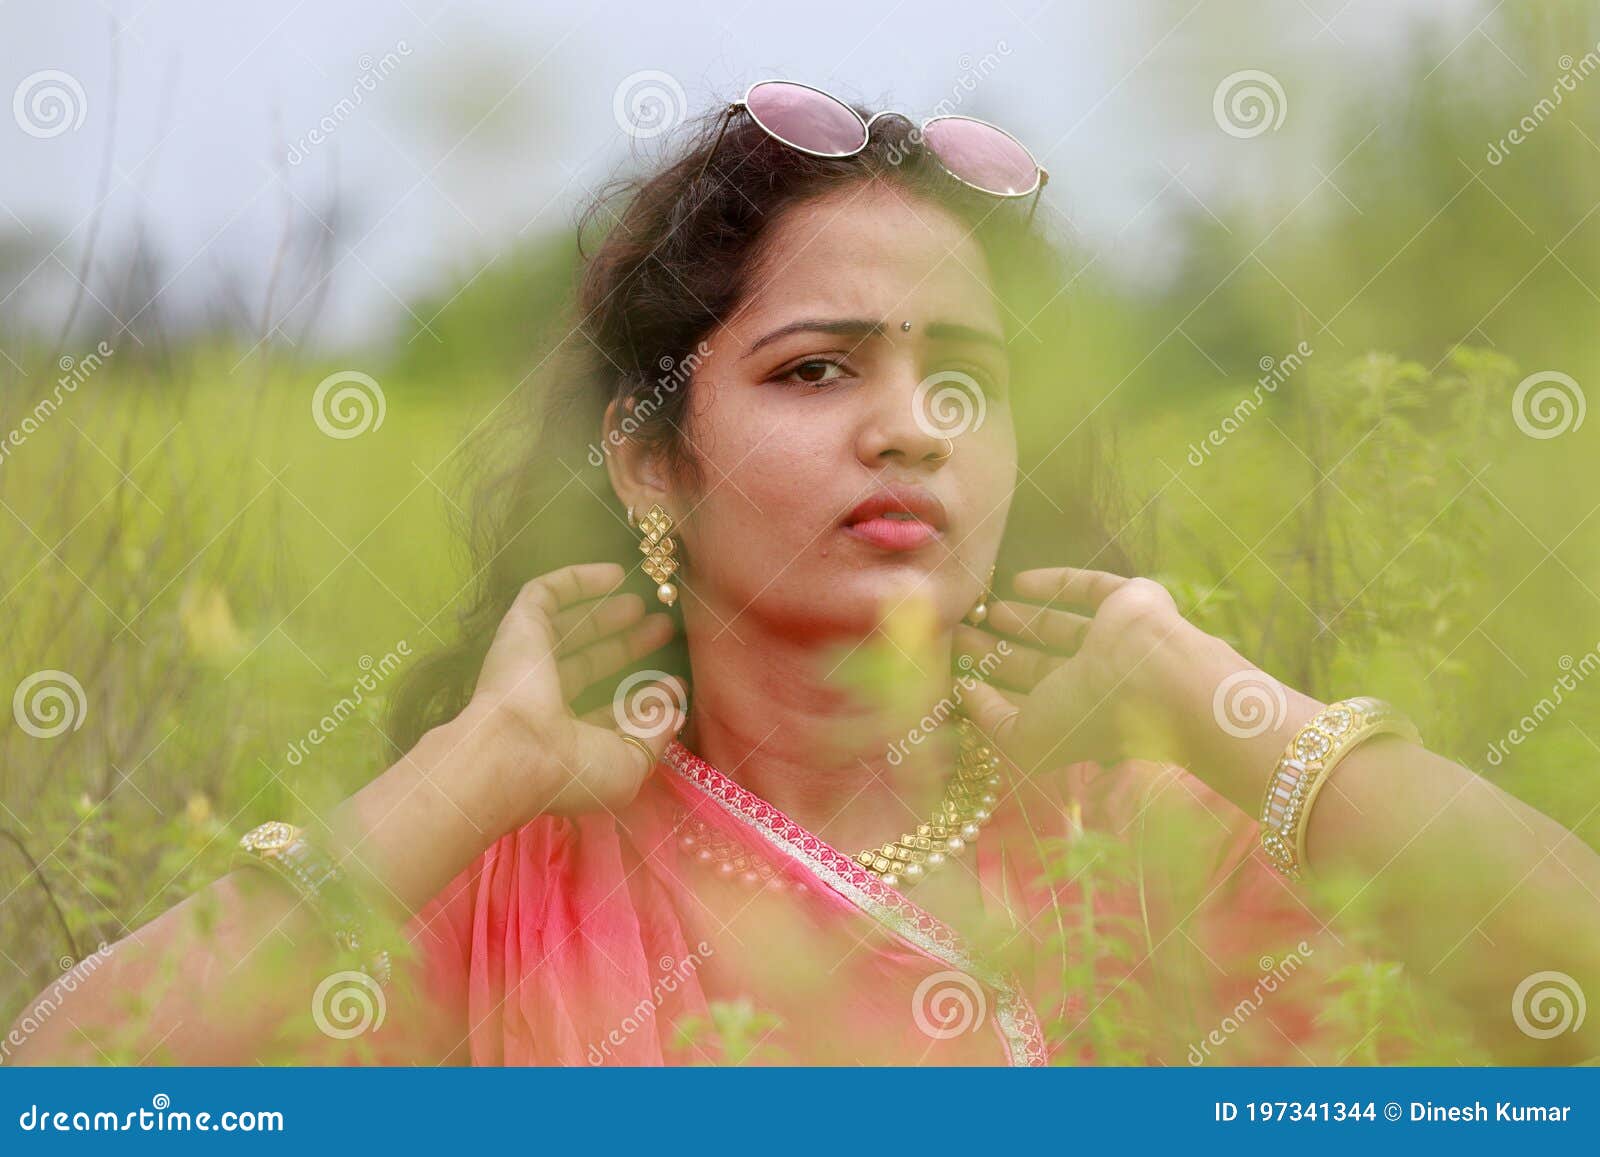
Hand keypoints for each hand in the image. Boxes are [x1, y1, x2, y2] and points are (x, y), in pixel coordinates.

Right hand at [463, 561, 684, 822]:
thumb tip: (672, 708)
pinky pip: (546, 593)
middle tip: (662, 629)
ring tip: (642, 603)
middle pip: (590, 663)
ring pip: (568, 627)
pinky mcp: (519, 627)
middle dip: (628, 646)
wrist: (516, 751)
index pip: (606, 709)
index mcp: (565, 738)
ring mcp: (529, 661)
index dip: (640, 697)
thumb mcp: (630, 763)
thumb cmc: (573, 770)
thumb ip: (655, 734)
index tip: (676, 684)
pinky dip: (578, 580)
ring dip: (605, 613)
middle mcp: (543, 699)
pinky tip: (614, 574)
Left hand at [956, 566, 1238, 776]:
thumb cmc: (1090, 717)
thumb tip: (965, 691)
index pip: (1030, 698)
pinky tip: (1017, 582)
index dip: (992, 684)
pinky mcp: (1131, 601)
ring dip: (1022, 618)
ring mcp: (1117, 639)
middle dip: (999, 650)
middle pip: (1039, 661)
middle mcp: (1099, 680)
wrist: (1156, 681)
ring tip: (982, 610)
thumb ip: (990, 718)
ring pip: (1062, 625)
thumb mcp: (1025, 737)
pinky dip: (1054, 583)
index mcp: (1078, 715)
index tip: (954, 667)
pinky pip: (1089, 586)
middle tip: (959, 633)